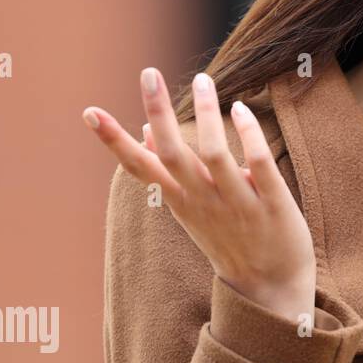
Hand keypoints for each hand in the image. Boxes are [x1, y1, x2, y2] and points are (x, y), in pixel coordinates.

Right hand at [83, 67, 316, 323]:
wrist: (270, 290)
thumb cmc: (230, 240)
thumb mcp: (192, 209)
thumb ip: (171, 173)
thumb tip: (148, 132)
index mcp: (180, 201)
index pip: (140, 168)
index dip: (114, 141)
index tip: (90, 112)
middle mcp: (202, 202)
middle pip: (172, 155)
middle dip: (157, 113)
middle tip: (148, 72)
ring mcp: (237, 204)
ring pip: (215, 155)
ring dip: (207, 115)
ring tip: (204, 79)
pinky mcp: (272, 204)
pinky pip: (258, 165)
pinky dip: (248, 135)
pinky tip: (241, 109)